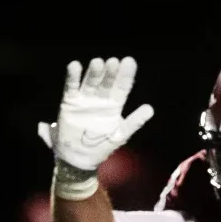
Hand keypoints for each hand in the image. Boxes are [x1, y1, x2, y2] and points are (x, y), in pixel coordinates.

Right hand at [38, 57, 154, 174]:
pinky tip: (75, 66)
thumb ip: (134, 122)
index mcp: (114, 105)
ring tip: (98, 63)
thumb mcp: (119, 135)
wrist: (78, 159)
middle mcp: (101, 99)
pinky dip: (73, 77)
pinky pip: (71, 87)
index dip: (126, 75)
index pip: (122, 87)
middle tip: (113, 62)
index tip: (129, 62)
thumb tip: (150, 108)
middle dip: (110, 72)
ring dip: (94, 73)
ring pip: (91, 82)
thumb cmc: (100, 147)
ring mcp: (85, 99)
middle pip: (107, 82)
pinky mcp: (70, 103)